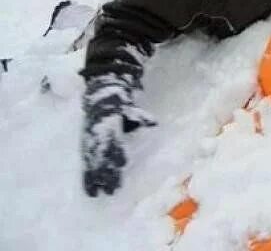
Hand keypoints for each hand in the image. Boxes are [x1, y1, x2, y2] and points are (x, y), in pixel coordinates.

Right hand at [81, 73, 155, 195]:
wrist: (100, 104)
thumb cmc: (120, 110)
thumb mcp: (131, 112)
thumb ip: (141, 118)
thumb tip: (154, 122)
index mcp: (111, 131)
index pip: (114, 144)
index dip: (118, 154)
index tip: (122, 164)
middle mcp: (100, 141)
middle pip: (104, 160)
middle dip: (108, 174)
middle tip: (112, 189)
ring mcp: (92, 147)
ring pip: (93, 167)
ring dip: (96, 181)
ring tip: (99, 195)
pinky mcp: (87, 152)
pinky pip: (86, 168)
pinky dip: (87, 181)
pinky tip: (90, 192)